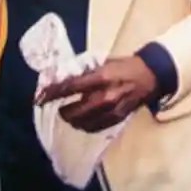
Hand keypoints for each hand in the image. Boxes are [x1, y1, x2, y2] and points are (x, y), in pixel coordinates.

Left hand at [35, 56, 159, 132]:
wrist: (150, 76)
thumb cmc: (124, 65)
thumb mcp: (103, 63)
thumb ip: (85, 73)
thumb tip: (63, 79)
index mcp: (100, 78)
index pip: (69, 88)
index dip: (52, 94)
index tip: (40, 98)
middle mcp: (104, 96)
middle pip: (74, 111)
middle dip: (62, 111)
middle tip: (58, 107)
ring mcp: (111, 110)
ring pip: (83, 123)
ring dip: (72, 119)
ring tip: (69, 114)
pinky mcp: (117, 119)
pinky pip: (95, 127)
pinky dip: (85, 125)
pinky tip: (82, 120)